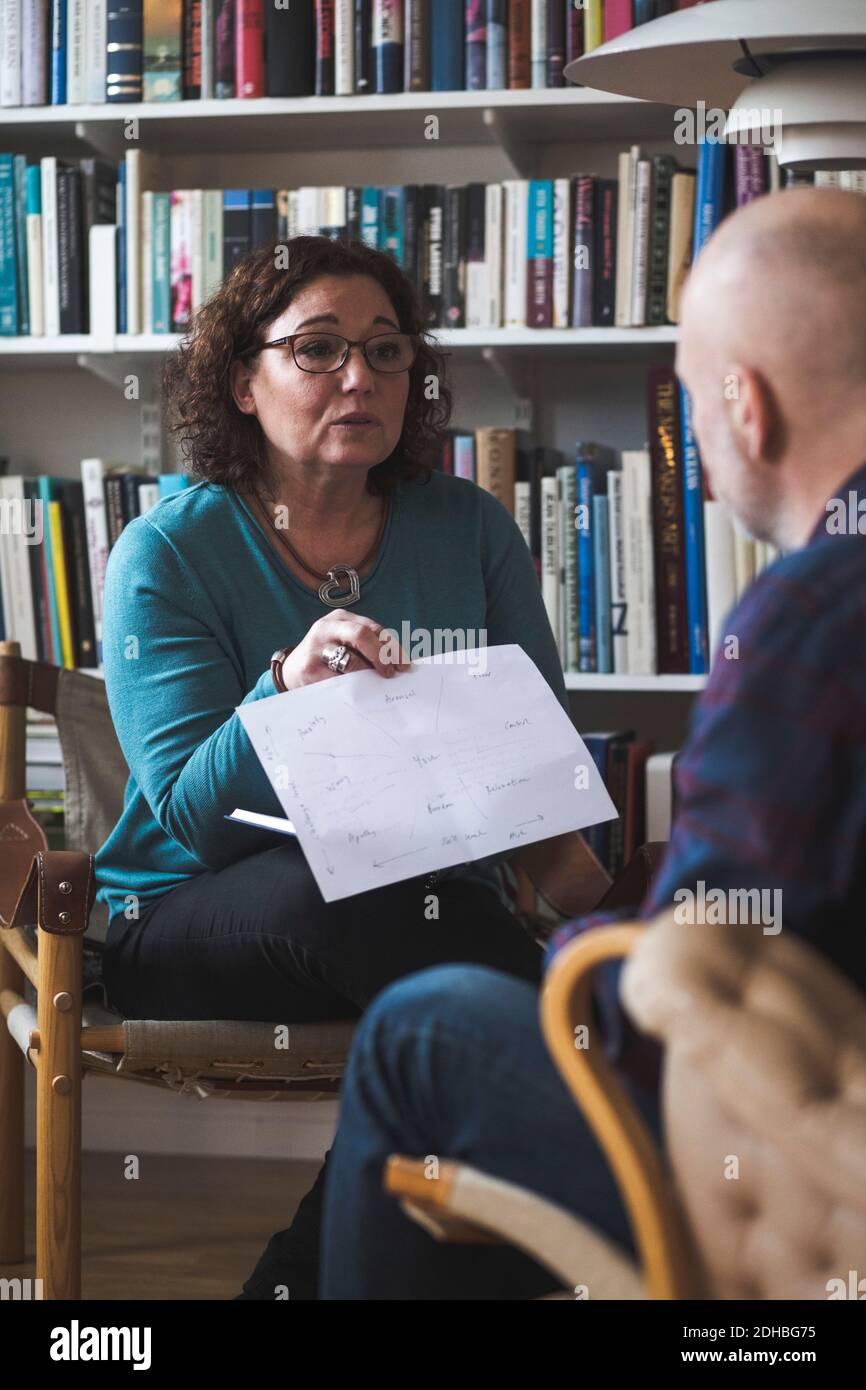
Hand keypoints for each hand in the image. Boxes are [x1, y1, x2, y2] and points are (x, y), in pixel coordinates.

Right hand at [279, 610, 410, 690]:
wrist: (291, 671)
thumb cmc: (326, 657)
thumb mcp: (344, 643)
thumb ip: (366, 648)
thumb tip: (398, 664)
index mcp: (341, 619)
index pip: (373, 628)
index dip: (392, 647)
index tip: (404, 665)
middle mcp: (327, 628)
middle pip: (362, 635)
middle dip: (381, 656)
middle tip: (390, 673)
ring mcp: (316, 647)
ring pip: (350, 660)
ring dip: (367, 674)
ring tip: (373, 684)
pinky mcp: (310, 669)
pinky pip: (338, 680)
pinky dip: (352, 687)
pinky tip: (357, 691)